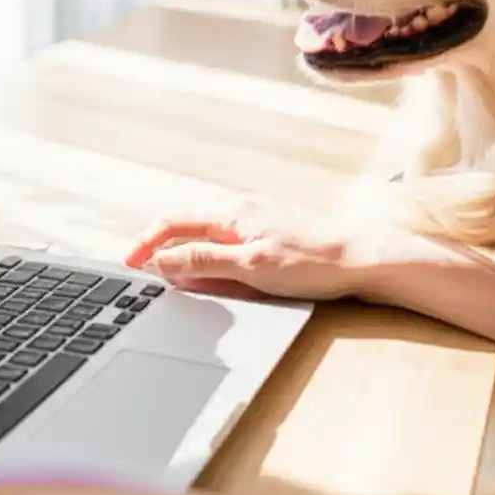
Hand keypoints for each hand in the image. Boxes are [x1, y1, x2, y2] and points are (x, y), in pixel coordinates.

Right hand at [125, 200, 387, 300]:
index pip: (173, 223)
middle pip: (188, 229)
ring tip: (178, 283)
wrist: (364, 260)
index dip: (146, 243)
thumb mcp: (251, 267)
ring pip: (208, 238)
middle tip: (148, 276)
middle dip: (163, 251)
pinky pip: (229, 246)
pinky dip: (211, 262)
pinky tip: (218, 279)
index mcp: (232, 214)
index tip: (129, 264)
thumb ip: (204, 263)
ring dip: (187, 258)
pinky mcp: (272, 237)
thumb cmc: (313, 263)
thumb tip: (164, 262)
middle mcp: (242, 211)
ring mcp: (258, 222)